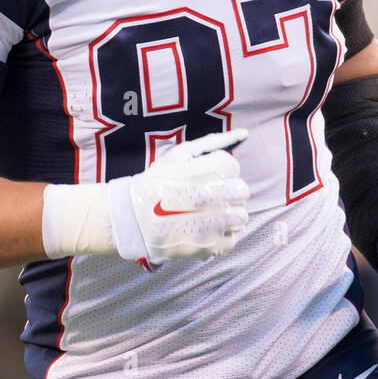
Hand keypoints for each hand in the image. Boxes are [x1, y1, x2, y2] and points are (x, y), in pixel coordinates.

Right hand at [107, 129, 250, 267]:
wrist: (132, 218)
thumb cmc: (156, 182)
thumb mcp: (180, 154)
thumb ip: (213, 142)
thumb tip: (245, 133)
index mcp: (207, 171)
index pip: (234, 167)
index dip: (221, 171)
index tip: (206, 177)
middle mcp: (214, 197)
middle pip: (242, 191)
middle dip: (228, 192)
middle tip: (208, 196)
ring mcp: (214, 223)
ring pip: (241, 216)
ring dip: (227, 215)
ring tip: (205, 214)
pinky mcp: (210, 245)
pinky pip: (232, 239)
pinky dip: (221, 236)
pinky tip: (204, 230)